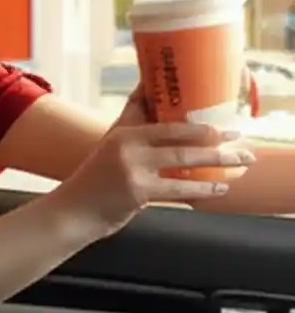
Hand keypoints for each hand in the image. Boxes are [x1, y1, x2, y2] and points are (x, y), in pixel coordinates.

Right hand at [52, 87, 253, 234]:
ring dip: (216, 159)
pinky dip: (203, 188)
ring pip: (183, 158)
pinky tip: (219, 188)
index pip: (153, 109)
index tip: (204, 100)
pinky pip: (179, 187)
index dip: (179, 103)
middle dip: (211, 133)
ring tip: (240, 159)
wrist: (72, 212)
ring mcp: (132, 166)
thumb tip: (157, 120)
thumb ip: (132, 135)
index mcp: (121, 131)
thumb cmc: (94, 183)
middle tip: (234, 133)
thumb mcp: (109, 151)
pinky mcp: (138, 190)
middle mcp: (126, 143)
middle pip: (177, 132)